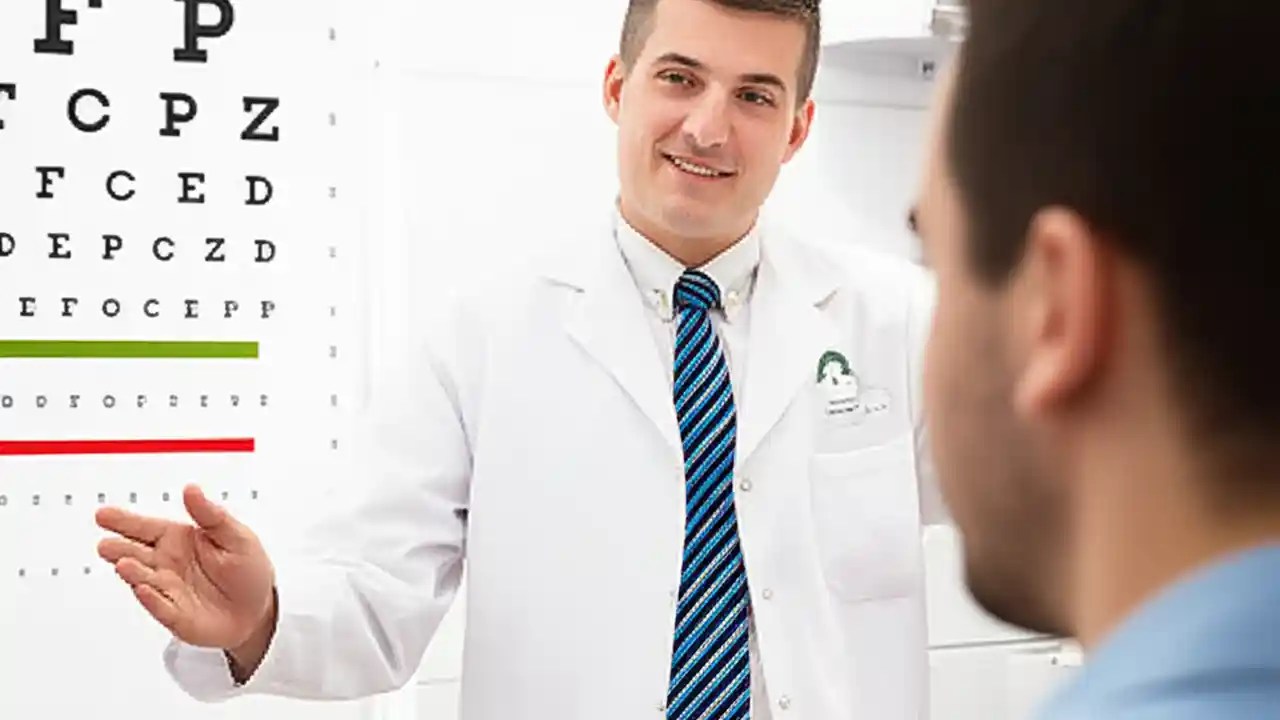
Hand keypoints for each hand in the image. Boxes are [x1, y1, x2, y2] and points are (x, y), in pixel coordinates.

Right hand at [95, 483, 275, 650]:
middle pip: (137, 554)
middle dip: (120, 549)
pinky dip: (152, 600)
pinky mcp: (176, 615)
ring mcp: (168, 590)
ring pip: (145, 581)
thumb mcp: (236, 535)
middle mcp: (166, 564)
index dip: (124, 521)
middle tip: (106, 544)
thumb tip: (192, 490)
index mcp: (178, 539)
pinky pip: (162, 608)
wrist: (258, 608)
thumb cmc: (246, 568)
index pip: (146, 527)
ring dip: (133, 574)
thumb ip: (211, 515)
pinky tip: (143, 590)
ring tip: (123, 564)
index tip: (103, 515)